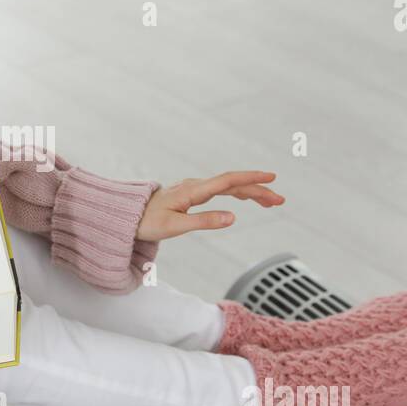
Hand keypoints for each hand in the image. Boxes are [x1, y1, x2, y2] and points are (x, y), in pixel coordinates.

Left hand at [136, 171, 283, 242]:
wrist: (126, 216)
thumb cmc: (147, 222)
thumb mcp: (175, 226)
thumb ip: (204, 221)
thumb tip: (233, 217)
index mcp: (193, 191)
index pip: (228, 181)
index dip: (251, 179)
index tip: (271, 179)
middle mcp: (196, 186)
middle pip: (233, 184)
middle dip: (258, 190)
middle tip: (280, 200)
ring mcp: (194, 189)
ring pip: (228, 187)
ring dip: (250, 192)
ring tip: (271, 201)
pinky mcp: (192, 194)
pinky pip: (220, 190)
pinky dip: (237, 193)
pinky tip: (245, 197)